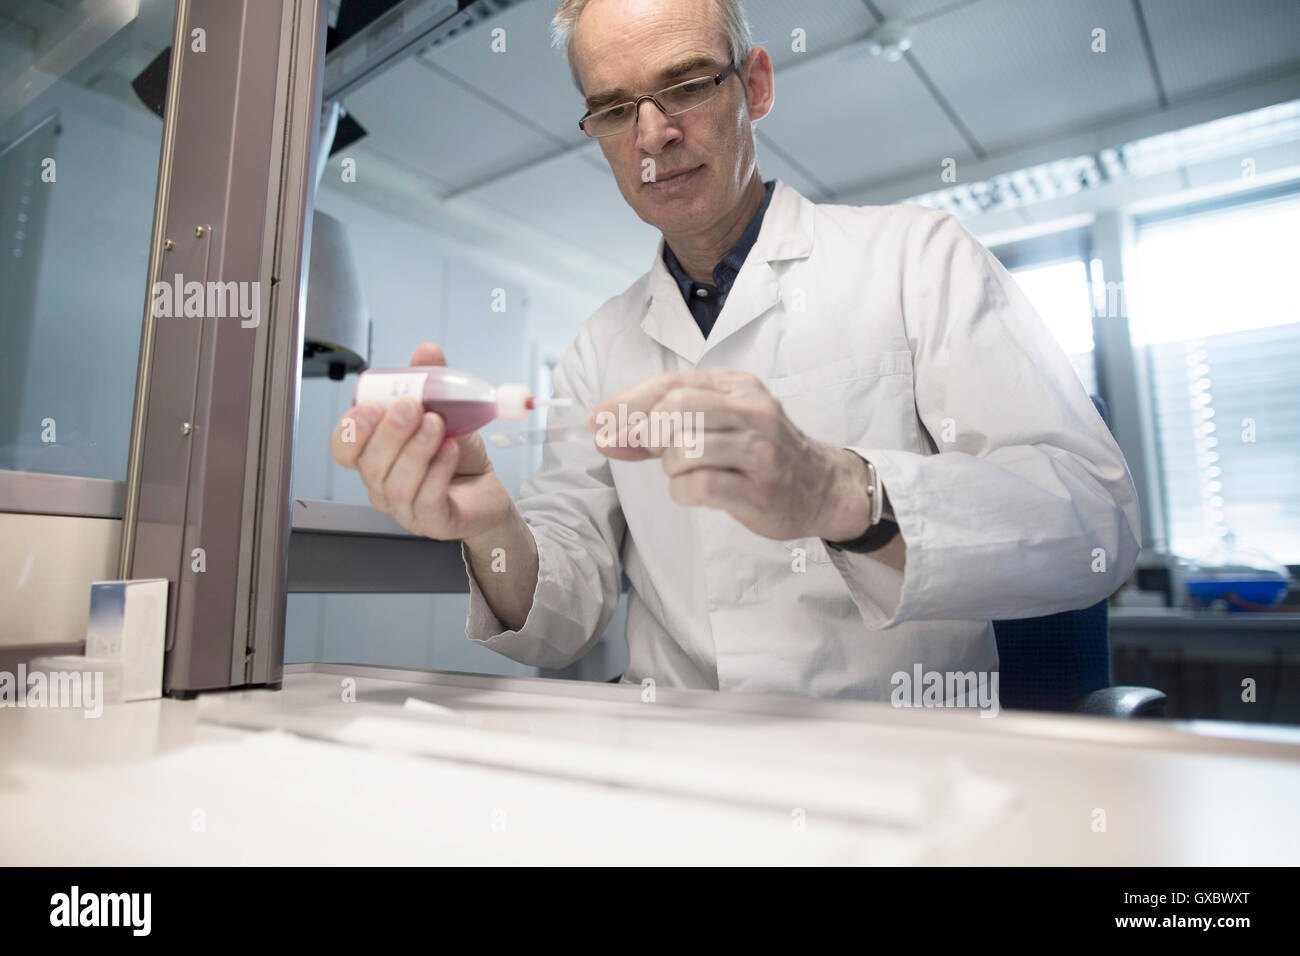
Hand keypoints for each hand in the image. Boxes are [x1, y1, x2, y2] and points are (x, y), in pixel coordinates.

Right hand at [330, 342, 512, 540]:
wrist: (487, 488)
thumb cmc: (455, 453)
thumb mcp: (443, 411)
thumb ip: (429, 383)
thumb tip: (426, 351)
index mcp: (375, 456)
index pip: (344, 449)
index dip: (352, 430)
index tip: (373, 406)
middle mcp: (382, 484)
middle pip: (369, 464)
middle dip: (389, 432)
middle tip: (413, 407)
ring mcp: (405, 508)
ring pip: (396, 484)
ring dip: (416, 449)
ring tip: (438, 425)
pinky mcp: (433, 522)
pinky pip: (426, 501)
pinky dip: (436, 472)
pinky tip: (449, 450)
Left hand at [588, 369, 872, 540]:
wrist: (822, 487)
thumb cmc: (759, 452)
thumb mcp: (718, 423)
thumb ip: (663, 425)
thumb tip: (603, 430)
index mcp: (738, 386)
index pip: (669, 385)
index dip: (625, 403)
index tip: (595, 421)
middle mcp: (752, 411)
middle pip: (674, 411)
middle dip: (649, 436)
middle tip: (656, 453)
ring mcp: (759, 451)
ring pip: (683, 450)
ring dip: (671, 468)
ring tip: (687, 472)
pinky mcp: (759, 490)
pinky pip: (697, 487)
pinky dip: (682, 492)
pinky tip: (694, 491)